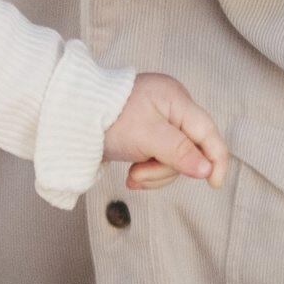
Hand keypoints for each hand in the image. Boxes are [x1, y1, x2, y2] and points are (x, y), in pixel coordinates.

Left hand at [108, 72, 226, 191]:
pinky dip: (147, 171)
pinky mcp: (147, 135)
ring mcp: (159, 121)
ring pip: (174, 159)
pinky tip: (130, 176)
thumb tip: (207, 170)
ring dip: (153, 173)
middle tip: (139, 174)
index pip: (207, 132)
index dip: (216, 159)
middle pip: (190, 150)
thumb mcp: (146, 137)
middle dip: (166, 169)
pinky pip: (159, 159)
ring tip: (131, 176)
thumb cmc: (106, 120)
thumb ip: (179, 152)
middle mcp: (171, 107)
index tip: (213, 184)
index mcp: (175, 98)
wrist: (67, 120)